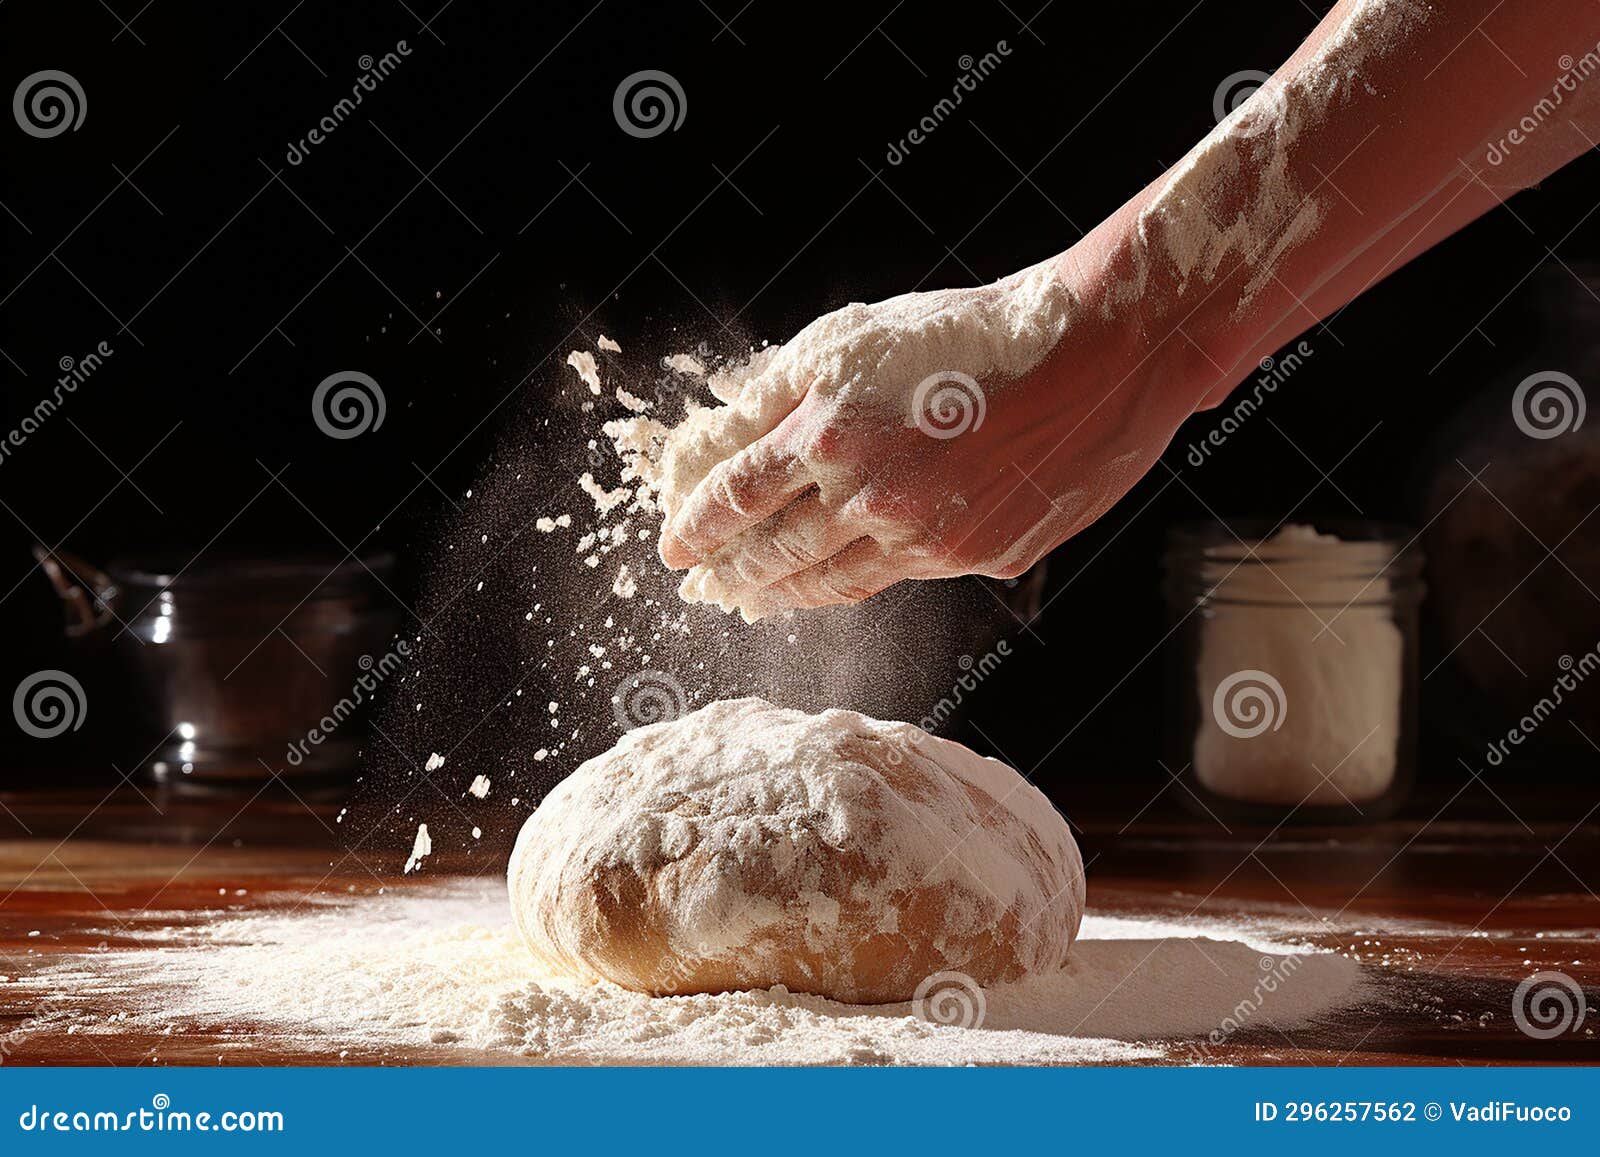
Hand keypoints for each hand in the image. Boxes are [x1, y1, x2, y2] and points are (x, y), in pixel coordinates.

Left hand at [657, 254, 1213, 619]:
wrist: (1095, 353)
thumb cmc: (971, 330)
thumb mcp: (853, 337)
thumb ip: (775, 390)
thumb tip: (714, 439)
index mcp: (827, 432)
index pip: (733, 497)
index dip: (694, 529)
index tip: (671, 550)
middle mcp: (869, 497)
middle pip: (774, 553)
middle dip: (730, 575)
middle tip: (703, 588)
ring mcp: (927, 538)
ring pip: (833, 583)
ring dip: (784, 595)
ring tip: (755, 600)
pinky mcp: (979, 556)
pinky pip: (900, 576)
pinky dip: (855, 584)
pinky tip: (836, 584)